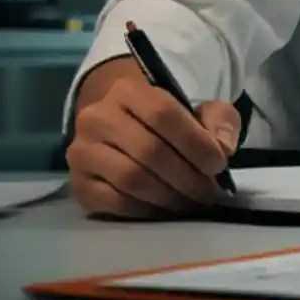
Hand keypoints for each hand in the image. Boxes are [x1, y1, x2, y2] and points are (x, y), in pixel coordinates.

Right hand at [66, 76, 239, 217]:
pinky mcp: (78, 182)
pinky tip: (162, 208)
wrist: (122, 133)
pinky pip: (114, 201)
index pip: (164, 114)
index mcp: (128, 90)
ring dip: (168, 196)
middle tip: (208, 192)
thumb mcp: (199, 111)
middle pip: (149, 151)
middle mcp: (97, 117)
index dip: (196, 143)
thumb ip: (219, 121)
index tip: (218, 165)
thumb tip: (222, 148)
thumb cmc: (168, 123)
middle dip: (187, 177)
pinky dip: (144, 209)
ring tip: (190, 202)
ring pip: (131, 178)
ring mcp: (82, 150)